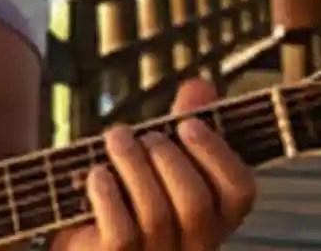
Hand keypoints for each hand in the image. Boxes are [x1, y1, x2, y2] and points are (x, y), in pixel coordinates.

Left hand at [53, 78, 257, 249]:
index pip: (240, 192)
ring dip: (133, 165)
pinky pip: (122, 233)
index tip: (188, 123)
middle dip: (167, 158)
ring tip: (116, 138)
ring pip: (156, 214)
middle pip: (195, 202)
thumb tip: (201, 85)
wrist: (80, 239)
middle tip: (144, 135)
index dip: (218, 155)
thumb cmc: (126, 196)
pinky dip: (107, 196)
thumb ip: (181, 127)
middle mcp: (193, 245)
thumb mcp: (156, 160)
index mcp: (215, 218)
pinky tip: (96, 174)